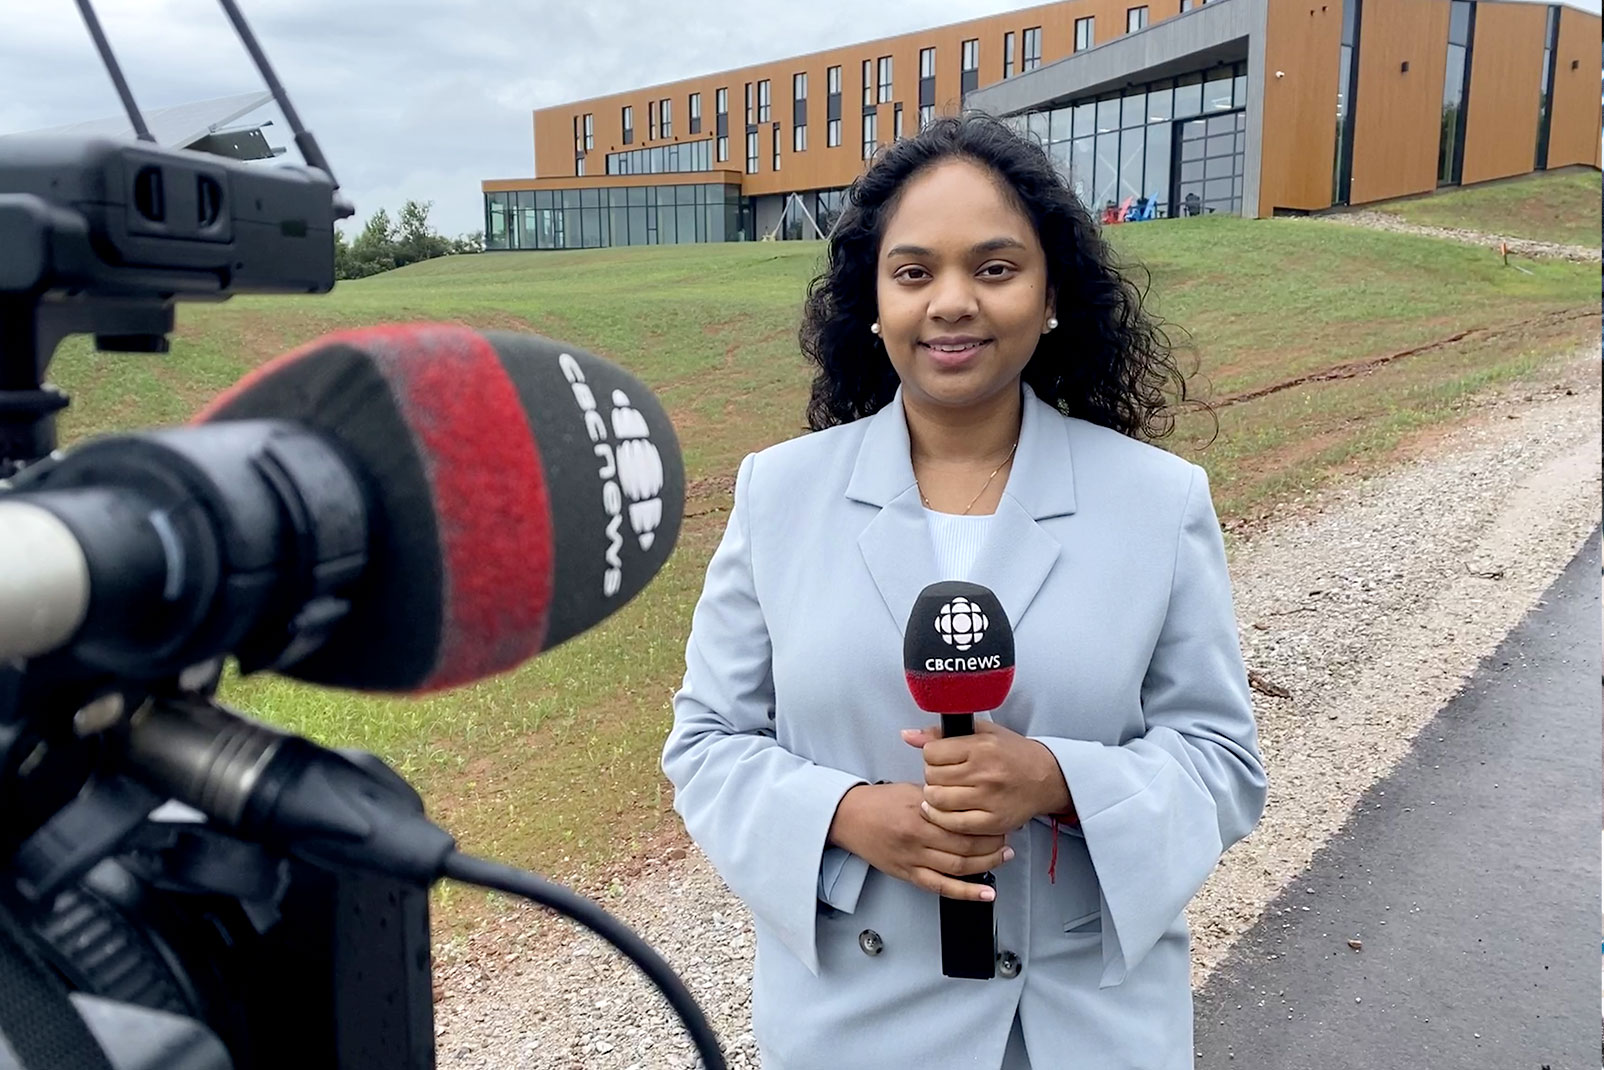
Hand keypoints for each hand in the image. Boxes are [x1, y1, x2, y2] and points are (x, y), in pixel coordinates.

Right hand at [827, 782, 1011, 900]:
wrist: (849, 818)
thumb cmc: (879, 802)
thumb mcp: (912, 789)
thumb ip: (940, 799)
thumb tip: (970, 802)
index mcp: (921, 812)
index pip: (964, 821)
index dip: (988, 822)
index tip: (1002, 818)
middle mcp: (918, 838)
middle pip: (966, 846)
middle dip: (993, 844)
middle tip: (1008, 839)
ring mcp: (913, 859)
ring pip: (958, 868)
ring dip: (987, 865)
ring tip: (1003, 858)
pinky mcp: (907, 874)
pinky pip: (941, 887)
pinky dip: (966, 892)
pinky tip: (986, 893)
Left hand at [903, 720, 1072, 836]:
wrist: (1046, 778)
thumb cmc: (1012, 753)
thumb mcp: (981, 732)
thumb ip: (942, 734)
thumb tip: (907, 735)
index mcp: (981, 746)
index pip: (932, 753)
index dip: (931, 755)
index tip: (939, 758)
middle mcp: (985, 772)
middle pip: (932, 777)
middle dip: (932, 776)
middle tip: (942, 777)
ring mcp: (989, 799)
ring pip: (939, 800)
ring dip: (934, 797)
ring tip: (943, 792)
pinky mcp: (993, 821)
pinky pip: (953, 823)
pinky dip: (942, 818)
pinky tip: (944, 810)